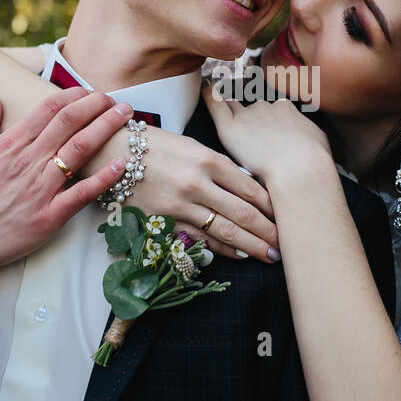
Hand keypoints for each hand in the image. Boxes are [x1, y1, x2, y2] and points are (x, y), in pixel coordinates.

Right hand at [0, 88, 131, 299]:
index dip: (73, 96)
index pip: (48, 110)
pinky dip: (104, 178)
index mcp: (7, 145)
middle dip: (97, 106)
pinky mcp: (47, 218)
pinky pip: (81, 194)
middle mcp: (27, 162)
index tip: (89, 90)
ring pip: (80, 150)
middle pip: (70, 123)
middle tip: (118, 99)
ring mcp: (39, 189)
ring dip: (105, 129)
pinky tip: (122, 164)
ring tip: (125, 116)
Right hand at [76, 121, 280, 262]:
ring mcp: (181, 204)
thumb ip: (219, 165)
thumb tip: (247, 185)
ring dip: (250, 245)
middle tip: (287, 244)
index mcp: (208, 159)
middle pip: (243, 212)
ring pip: (224, 230)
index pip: (250, 187)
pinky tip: (238, 255)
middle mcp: (198, 183)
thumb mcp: (192, 145)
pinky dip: (221, 249)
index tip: (288, 216)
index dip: (272, 205)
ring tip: (270, 255)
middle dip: (268, 231)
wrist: (112, 151)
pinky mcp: (164, 220)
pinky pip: (198, 239)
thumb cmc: (155, 145)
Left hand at [200, 84, 333, 190]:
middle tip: (245, 123)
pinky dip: (210, 95)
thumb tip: (308, 136)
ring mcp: (247, 115)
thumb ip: (307, 132)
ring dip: (228, 100)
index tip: (266, 125)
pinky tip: (206, 89)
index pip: (273, 107)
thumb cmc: (313, 160)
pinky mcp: (230, 127)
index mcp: (286, 110)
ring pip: (233, 102)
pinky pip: (216, 104)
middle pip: (252, 105)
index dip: (268, 116)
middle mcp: (266, 107)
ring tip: (219, 97)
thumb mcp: (318, 139)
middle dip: (249, 112)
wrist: (300, 169)